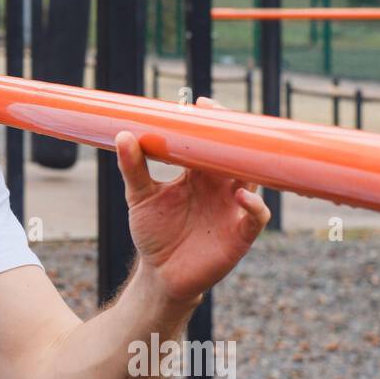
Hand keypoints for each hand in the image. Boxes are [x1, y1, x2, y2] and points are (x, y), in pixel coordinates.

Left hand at [115, 96, 270, 307]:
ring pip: (252, 180)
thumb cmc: (154, 233)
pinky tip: (240, 196)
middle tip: (224, 118)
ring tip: (237, 153)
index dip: (211, 124)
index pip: (211, 143)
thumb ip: (133, 168)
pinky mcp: (240, 235)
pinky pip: (256, 216)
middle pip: (236, 156)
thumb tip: (123, 135)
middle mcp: (220, 188)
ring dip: (249, 166)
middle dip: (235, 137)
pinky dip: (255, 205)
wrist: (160, 274)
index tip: (201, 104)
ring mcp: (233, 209)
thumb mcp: (140, 197)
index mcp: (198, 175)